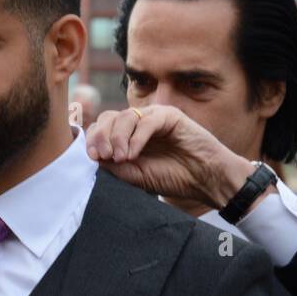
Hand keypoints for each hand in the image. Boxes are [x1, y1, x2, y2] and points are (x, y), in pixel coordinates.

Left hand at [85, 105, 261, 210]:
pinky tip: (132, 154)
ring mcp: (153, 117)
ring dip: (118, 138)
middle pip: (108, 117)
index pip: (102, 128)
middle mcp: (138, 123)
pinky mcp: (170, 115)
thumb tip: (92, 157)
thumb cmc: (173, 177)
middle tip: (103, 155)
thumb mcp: (136, 175)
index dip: (93, 139)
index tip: (92, 157)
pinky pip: (146, 120)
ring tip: (121, 158)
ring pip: (125, 116)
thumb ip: (115, 166)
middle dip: (101, 136)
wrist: (204, 180)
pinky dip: (136, 138)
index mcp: (128, 136)